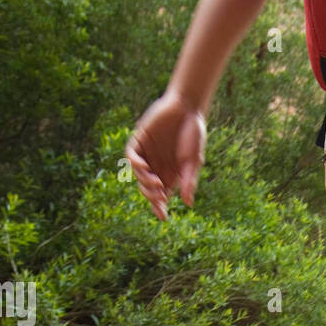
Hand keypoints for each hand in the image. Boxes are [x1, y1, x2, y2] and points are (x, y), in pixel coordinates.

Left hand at [126, 89, 206, 220]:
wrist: (187, 108)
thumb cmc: (194, 134)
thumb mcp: (193, 161)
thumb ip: (189, 180)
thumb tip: (188, 203)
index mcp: (170, 175)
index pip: (161, 196)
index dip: (160, 208)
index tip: (163, 217)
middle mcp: (156, 167)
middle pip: (148, 189)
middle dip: (152, 197)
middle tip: (160, 198)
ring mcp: (146, 154)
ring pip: (138, 175)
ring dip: (145, 182)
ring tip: (156, 183)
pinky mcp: (139, 140)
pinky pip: (131, 156)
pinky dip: (135, 164)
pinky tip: (144, 167)